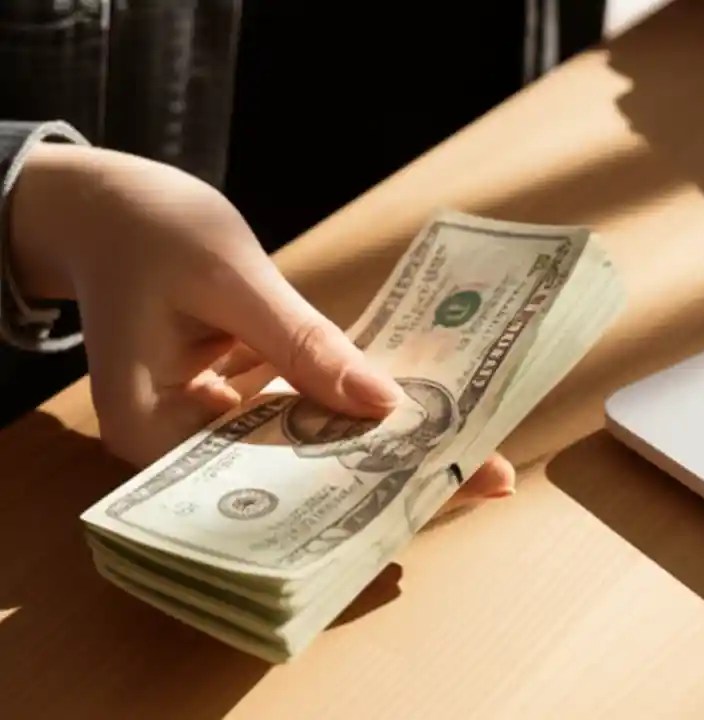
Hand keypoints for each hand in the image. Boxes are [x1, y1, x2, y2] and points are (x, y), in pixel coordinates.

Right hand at [9, 143, 514, 505]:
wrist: (106, 203)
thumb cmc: (148, 228)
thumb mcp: (229, 277)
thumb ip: (302, 342)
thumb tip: (384, 401)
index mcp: (153, 433)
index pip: (267, 487)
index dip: (358, 492)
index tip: (439, 488)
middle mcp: (179, 447)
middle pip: (294, 479)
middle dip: (385, 474)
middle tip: (483, 475)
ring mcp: (208, 426)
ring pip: (305, 448)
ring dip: (378, 443)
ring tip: (469, 449)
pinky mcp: (234, 401)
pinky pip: (299, 414)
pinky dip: (350, 406)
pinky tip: (418, 408)